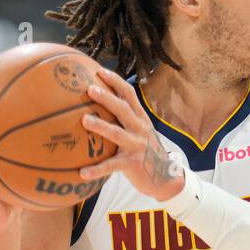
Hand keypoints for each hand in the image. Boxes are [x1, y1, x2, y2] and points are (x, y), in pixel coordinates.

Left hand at [78, 69, 185, 201]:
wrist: (167, 178)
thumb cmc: (147, 153)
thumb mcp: (141, 133)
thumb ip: (126, 121)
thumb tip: (101, 109)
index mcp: (140, 119)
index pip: (129, 94)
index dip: (115, 81)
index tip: (99, 71)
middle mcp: (139, 129)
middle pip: (123, 109)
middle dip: (107, 97)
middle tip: (89, 89)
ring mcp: (136, 146)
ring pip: (117, 134)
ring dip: (101, 126)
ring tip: (84, 120)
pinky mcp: (132, 165)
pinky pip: (111, 166)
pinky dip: (96, 170)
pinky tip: (82, 173)